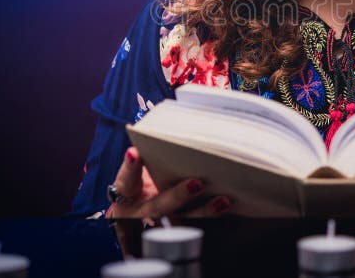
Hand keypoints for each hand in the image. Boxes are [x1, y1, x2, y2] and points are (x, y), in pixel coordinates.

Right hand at [105, 147, 230, 221]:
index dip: (130, 167)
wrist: (136, 199)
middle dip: (178, 195)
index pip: (126, 180)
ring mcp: (163, 217)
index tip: (134, 153)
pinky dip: (213, 212)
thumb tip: (165, 134)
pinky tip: (227, 202)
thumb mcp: (138, 162)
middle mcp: (143, 209)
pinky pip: (197, 219)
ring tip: (222, 200)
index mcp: (127, 191)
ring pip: (183, 217)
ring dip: (204, 209)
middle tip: (196, 183)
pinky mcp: (180, 220)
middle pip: (159, 206)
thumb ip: (147, 153)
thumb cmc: (139, 173)